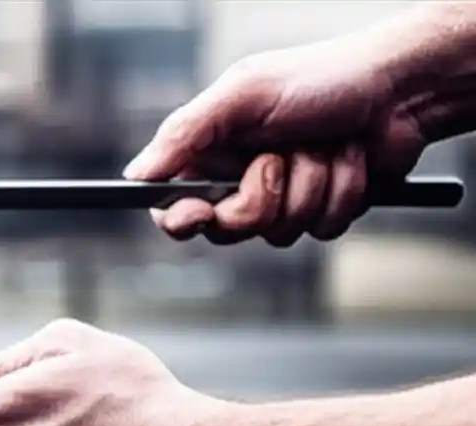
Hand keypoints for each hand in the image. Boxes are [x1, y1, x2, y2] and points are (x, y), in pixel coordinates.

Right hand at [125, 30, 427, 245]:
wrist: (400, 89)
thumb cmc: (320, 80)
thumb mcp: (242, 95)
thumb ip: (184, 134)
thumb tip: (137, 176)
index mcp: (212, 150)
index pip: (171, 204)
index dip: (180, 218)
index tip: (197, 214)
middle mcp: (241, 178)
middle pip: (226, 229)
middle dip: (259, 198)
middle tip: (277, 161)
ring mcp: (284, 198)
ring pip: (279, 233)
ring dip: (310, 187)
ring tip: (324, 146)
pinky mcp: (323, 210)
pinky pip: (321, 230)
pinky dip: (341, 194)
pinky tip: (350, 159)